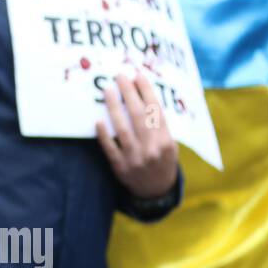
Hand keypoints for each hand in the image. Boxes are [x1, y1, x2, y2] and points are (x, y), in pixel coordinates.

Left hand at [95, 72, 178, 199]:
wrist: (156, 191)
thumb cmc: (161, 160)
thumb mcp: (169, 144)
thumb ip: (158, 125)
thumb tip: (142, 95)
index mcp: (166, 141)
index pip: (155, 111)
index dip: (146, 92)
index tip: (138, 76)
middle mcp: (151, 149)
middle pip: (139, 115)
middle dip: (129, 93)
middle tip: (120, 76)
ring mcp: (135, 158)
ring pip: (122, 129)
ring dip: (114, 107)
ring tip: (107, 90)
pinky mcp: (120, 167)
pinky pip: (110, 148)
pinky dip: (104, 135)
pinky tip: (97, 121)